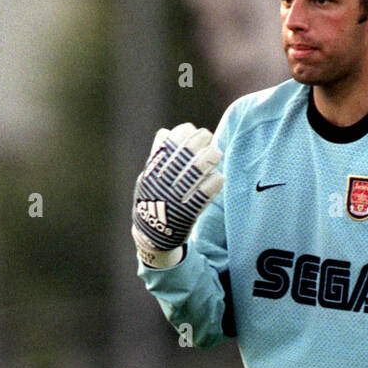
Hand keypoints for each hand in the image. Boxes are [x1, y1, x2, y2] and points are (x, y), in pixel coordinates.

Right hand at [132, 122, 223, 264]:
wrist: (151, 235)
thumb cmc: (153, 199)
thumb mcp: (148, 177)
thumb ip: (157, 155)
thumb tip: (166, 132)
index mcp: (154, 169)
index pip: (172, 140)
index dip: (186, 132)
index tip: (194, 133)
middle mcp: (164, 180)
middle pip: (188, 151)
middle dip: (203, 140)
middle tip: (210, 140)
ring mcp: (176, 196)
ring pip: (198, 169)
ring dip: (211, 157)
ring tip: (217, 154)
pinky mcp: (188, 212)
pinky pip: (205, 193)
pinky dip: (215, 181)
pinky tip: (219, 177)